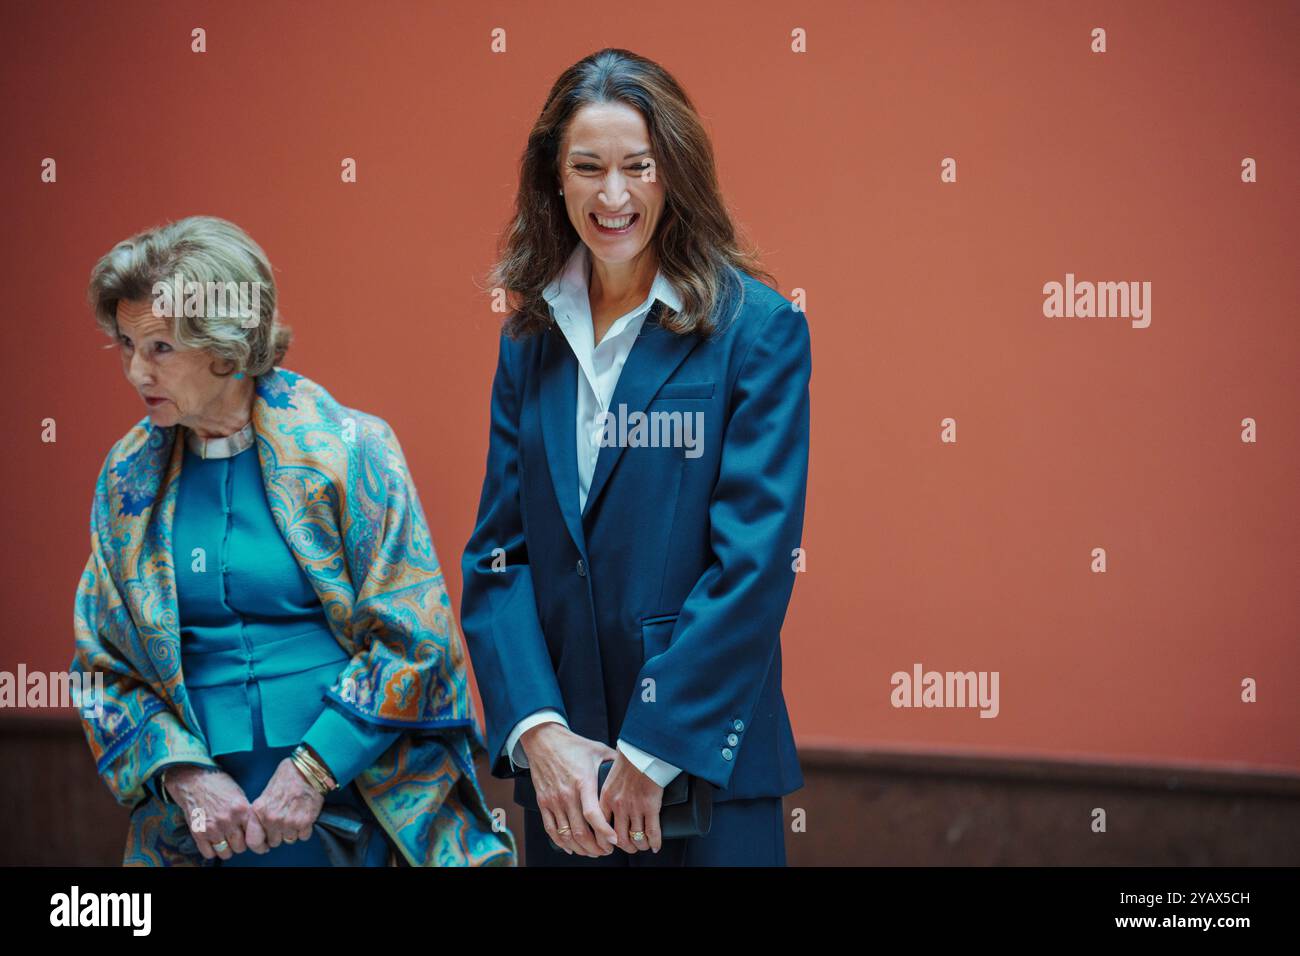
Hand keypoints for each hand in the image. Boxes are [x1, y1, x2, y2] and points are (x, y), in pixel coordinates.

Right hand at [164, 766, 266, 860]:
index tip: (255, 841)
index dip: (256, 840)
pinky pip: (209, 854)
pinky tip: (214, 842)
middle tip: (237, 838)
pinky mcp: (198, 833)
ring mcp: (212, 828)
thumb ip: (247, 813)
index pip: (255, 835)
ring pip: (226, 853)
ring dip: (227, 849)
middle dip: (240, 844)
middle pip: (241, 847)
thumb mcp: (240, 795)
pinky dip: (212, 851)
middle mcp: (228, 820)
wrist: (195, 780)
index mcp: (242, 809)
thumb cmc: (219, 785)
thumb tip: (256, 831)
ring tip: (226, 841)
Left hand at [249, 758, 325, 851]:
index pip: (254, 841)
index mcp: (259, 811)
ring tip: (296, 816)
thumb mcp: (267, 792)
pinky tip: (305, 817)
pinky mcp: (305, 822)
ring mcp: (289, 822)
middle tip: (285, 822)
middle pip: (274, 842)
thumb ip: (263, 811)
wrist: (308, 770)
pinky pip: (303, 836)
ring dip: (293, 831)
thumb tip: (264, 825)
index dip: (260, 844)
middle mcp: (272, 819)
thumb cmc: (288, 776)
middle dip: (279, 834)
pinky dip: (305, 829)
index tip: (265, 843)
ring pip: (289, 840)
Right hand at [520, 722, 618, 856]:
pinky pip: (551, 829)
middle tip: (606, 850)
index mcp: (583, 782)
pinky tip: (570, 847)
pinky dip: (561, 842)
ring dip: (581, 848)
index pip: (593, 814)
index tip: (614, 840)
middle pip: (580, 831)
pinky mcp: (543, 802)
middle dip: (596, 846)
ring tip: (592, 851)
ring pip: (566, 834)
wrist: (544, 740)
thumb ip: (615, 762)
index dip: (604, 830)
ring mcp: (553, 800)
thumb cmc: (572, 745)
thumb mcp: (598, 750)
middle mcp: (567, 794)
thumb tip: (634, 766)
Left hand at [598, 751, 663, 853]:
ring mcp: (634, 807)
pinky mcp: (650, 806)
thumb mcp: (609, 771)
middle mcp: (618, 805)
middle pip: (618, 837)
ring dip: (640, 845)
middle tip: (630, 847)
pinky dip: (654, 842)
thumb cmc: (629, 756)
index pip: (601, 826)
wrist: (644, 748)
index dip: (605, 840)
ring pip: (636, 837)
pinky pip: (652, 832)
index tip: (610, 843)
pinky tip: (655, 845)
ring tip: (643, 845)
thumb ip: (606, 784)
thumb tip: (606, 788)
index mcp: (606, 796)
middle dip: (625, 846)